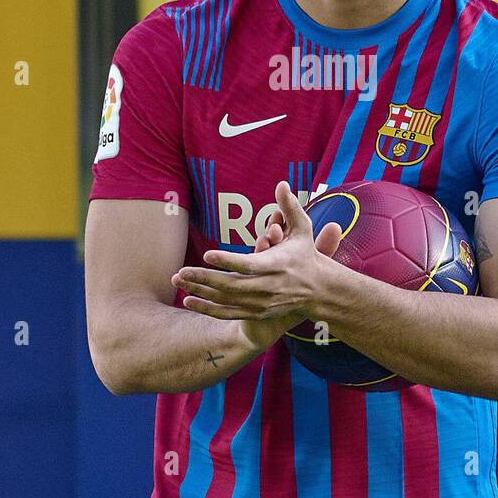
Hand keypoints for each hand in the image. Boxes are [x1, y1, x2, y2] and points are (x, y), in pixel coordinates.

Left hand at [173, 181, 341, 334]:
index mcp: (278, 265)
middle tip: (180, 271)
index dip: (228, 260)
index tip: (207, 253)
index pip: (249, 264)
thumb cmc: (305, 254)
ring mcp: (263, 303)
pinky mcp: (258, 312)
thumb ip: (290, 206)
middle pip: (232, 285)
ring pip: (226, 300)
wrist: (318, 290)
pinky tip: (188, 301)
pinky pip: (228, 314)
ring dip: (201, 292)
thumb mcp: (303, 229)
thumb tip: (282, 183)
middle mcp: (269, 287)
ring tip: (178, 281)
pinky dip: (207, 309)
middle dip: (204, 279)